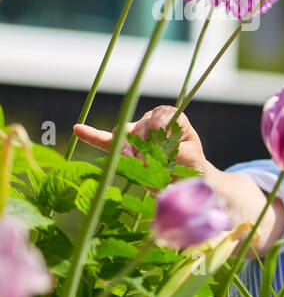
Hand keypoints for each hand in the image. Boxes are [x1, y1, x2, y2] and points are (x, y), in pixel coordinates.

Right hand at [72, 106, 211, 192]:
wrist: (183, 180)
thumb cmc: (191, 166)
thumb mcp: (191, 160)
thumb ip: (174, 153)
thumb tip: (154, 154)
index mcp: (172, 118)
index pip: (160, 116)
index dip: (159, 132)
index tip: (163, 150)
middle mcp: (151, 120)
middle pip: (139, 128)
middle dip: (144, 150)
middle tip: (152, 167)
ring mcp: (135, 132)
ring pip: (123, 137)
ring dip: (129, 154)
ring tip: (141, 167)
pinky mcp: (123, 147)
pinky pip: (105, 140)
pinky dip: (93, 136)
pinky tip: (79, 129)